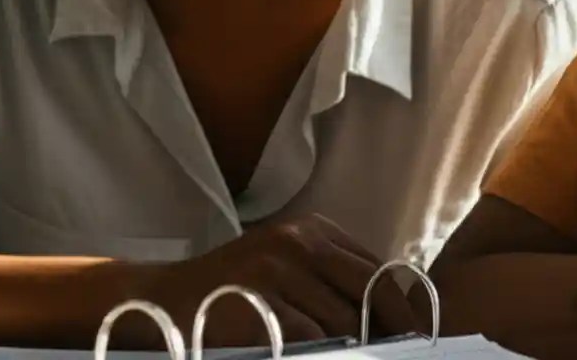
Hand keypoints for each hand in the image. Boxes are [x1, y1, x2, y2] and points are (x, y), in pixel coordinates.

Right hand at [129, 215, 417, 348]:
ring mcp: (277, 270)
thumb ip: (330, 278)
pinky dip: (322, 351)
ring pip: (345, 319)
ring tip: (354, 353)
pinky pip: (314, 338)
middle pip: (371, 290)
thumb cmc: (231, 292)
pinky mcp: (261, 302)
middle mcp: (297, 242)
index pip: (376, 268)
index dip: (400, 305)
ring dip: (354, 345)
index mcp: (311, 230)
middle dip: (393, 328)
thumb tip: (391, 315)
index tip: (415, 333)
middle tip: (407, 350)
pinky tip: (310, 352)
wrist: (161, 301)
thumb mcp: (283, 266)